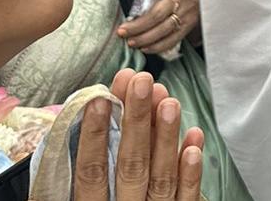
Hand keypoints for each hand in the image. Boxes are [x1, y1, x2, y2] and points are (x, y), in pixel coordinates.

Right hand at [75, 69, 202, 200]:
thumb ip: (75, 181)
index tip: (98, 100)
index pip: (90, 176)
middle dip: (136, 122)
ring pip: (161, 180)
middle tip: (142, 82)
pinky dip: (191, 171)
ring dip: (167, 138)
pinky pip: (187, 200)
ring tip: (170, 100)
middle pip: (130, 169)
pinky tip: (195, 140)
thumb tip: (81, 129)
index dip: (93, 138)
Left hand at [117, 0, 200, 54]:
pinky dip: (156, 46)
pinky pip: (172, 39)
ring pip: (163, 30)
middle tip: (122, 31)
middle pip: (157, 14)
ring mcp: (186, 12)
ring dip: (144, 38)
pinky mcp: (189, 25)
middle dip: (137, 25)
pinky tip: (144, 47)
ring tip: (130, 41)